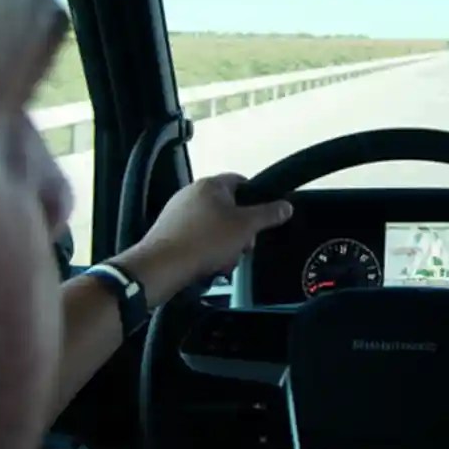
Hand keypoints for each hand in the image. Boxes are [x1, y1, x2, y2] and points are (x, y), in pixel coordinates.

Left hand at [114, 173, 291, 305]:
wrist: (162, 266)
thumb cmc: (206, 241)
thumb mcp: (246, 227)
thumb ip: (269, 214)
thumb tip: (287, 205)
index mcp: (211, 185)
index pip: (241, 182)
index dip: (257, 199)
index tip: (263, 219)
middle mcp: (191, 192)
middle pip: (228, 207)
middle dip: (240, 230)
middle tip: (243, 248)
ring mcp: (177, 212)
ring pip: (213, 225)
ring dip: (224, 244)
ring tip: (224, 263)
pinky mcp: (168, 231)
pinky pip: (196, 237)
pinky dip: (206, 250)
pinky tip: (208, 266)